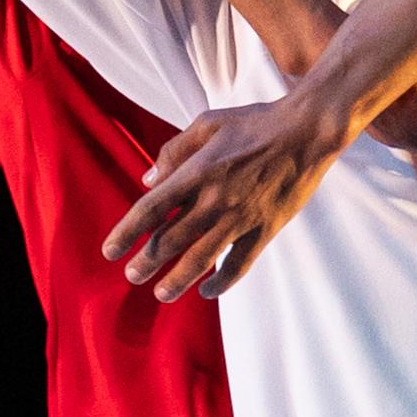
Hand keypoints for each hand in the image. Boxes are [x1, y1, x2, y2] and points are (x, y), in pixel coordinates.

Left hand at [101, 85, 368, 299]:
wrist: (306, 131)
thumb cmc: (254, 123)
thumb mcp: (207, 123)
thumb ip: (172, 151)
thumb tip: (147, 180)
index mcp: (196, 172)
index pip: (150, 209)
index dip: (127, 233)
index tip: (110, 251)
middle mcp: (214, 199)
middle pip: (171, 240)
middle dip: (147, 262)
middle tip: (132, 276)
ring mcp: (241, 217)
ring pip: (201, 258)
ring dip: (178, 280)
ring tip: (162, 294)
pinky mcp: (265, 228)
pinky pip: (239, 263)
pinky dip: (222, 281)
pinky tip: (207, 291)